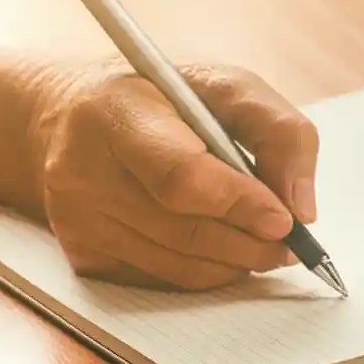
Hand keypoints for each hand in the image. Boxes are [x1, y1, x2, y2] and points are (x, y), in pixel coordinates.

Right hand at [26, 60, 318, 288]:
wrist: (63, 119)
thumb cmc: (155, 98)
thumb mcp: (220, 85)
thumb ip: (275, 130)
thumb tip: (300, 207)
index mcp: (116, 112)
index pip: (178, 174)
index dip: (238, 203)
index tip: (283, 219)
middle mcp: (82, 168)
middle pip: (182, 229)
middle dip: (249, 243)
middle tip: (288, 244)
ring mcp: (76, 217)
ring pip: (174, 264)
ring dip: (232, 264)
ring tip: (263, 248)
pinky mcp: (79, 252)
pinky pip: (157, 279)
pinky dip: (200, 272)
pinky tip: (219, 252)